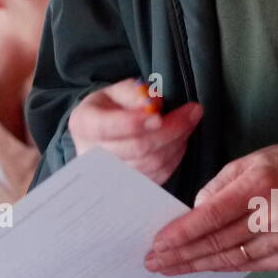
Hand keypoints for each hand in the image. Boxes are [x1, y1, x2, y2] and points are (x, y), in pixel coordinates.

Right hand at [68, 78, 202, 183]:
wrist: (103, 131)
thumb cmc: (112, 107)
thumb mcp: (117, 91)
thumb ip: (133, 93)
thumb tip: (151, 104)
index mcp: (83, 124)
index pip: (107, 127)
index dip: (135, 123)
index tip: (159, 115)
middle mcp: (92, 155)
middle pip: (136, 148)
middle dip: (170, 130)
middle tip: (193, 112)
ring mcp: (109, 176)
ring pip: (151, 164)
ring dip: (177, 142)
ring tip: (189, 122)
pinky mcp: (129, 187)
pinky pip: (158, 176)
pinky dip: (175, 157)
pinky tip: (180, 140)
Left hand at [144, 143, 277, 273]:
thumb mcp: (245, 163)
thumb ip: (216, 188)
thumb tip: (193, 214)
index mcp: (259, 187)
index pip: (213, 216)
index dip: (183, 233)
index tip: (158, 243)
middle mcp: (273, 217)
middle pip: (218, 242)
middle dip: (181, 254)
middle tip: (153, 261)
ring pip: (229, 259)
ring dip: (195, 265)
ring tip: (168, 268)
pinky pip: (245, 266)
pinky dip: (219, 266)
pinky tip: (198, 266)